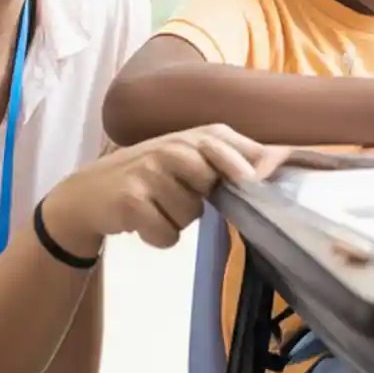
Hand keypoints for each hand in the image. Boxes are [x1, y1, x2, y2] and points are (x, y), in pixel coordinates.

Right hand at [41, 125, 289, 254]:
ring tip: (155, 206)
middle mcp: (172, 146)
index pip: (235, 147)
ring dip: (176, 220)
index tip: (262, 183)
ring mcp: (150, 171)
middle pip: (214, 184)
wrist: (88, 193)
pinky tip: (142, 221)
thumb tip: (285, 159)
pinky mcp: (132, 199)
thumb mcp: (187, 158)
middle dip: (201, 198)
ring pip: (190, 215)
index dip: (256, 168)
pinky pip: (168, 234)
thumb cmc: (148, 176)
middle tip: (179, 193)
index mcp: (192, 136)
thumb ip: (231, 157)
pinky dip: (158, 237)